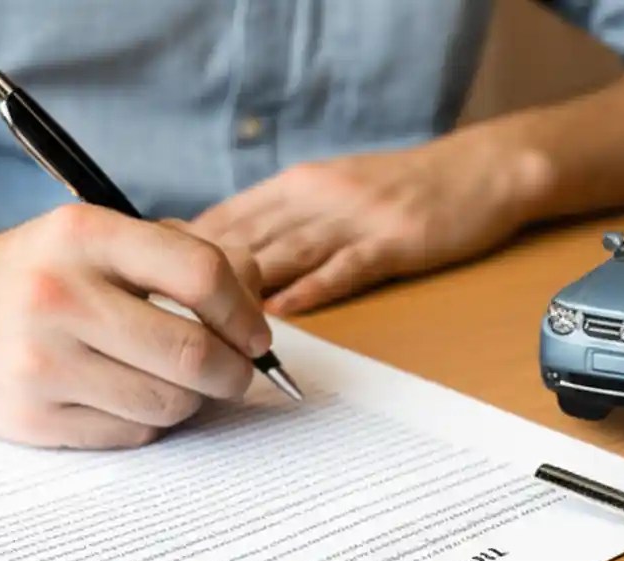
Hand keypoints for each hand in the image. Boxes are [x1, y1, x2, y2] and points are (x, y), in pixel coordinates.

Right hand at [0, 205, 271, 448]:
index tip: (256, 334)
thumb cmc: (43, 272)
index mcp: (83, 235)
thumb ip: (187, 253)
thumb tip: (257, 297)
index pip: (200, 274)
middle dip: (233, 371)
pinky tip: (124, 396)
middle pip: (192, 353)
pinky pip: (130, 435)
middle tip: (236, 372)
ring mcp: (36, 361)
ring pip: (168, 404)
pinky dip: (145, 422)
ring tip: (176, 382)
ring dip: (190, 400)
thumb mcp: (104, 237)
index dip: (244, 312)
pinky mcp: (26, 417)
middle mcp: (55, 295)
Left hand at [191, 127, 550, 314]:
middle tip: (157, 315)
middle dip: (197, 278)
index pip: (226, 218)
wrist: (479, 170)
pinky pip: (345, 267)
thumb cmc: (403, 189)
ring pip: (286, 254)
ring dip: (244, 291)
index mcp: (297, 185)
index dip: (181, 252)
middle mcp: (317, 197)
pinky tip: (285, 312)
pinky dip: (312, 289)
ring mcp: (355, 218)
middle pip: (245, 238)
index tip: (143, 282)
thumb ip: (284, 218)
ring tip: (204, 326)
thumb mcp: (333, 190)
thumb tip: (227, 252)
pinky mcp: (393, 241)